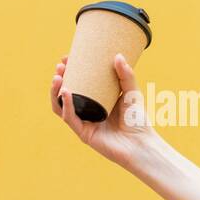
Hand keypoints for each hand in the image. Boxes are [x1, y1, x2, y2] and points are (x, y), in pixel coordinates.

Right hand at [51, 53, 155, 169]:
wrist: (142, 144)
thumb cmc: (138, 121)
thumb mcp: (132, 93)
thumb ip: (126, 76)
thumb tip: (118, 55)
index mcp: (95, 101)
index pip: (78, 84)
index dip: (70, 71)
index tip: (66, 57)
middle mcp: (87, 112)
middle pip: (66, 94)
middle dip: (60, 78)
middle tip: (60, 66)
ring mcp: (83, 123)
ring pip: (61, 105)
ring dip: (56, 91)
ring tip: (57, 77)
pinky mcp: (83, 133)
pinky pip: (69, 117)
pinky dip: (66, 104)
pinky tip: (65, 92)